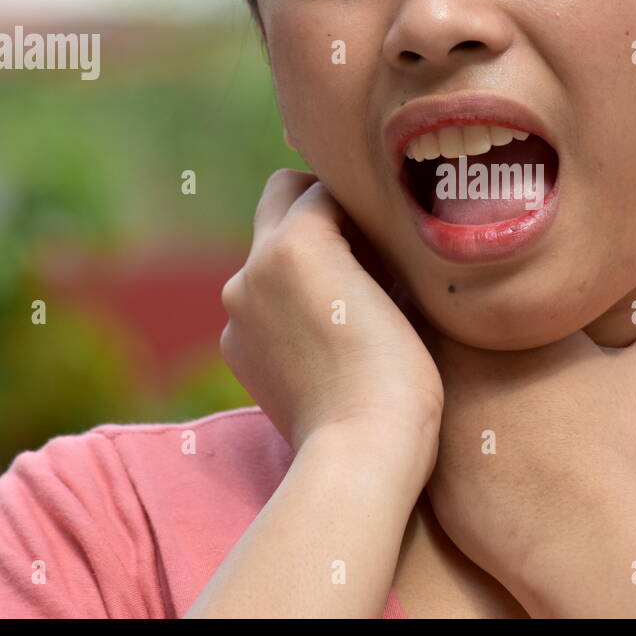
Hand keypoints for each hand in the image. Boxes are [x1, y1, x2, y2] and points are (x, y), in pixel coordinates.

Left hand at [220, 170, 442, 461]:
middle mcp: (252, 266)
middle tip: (362, 236)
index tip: (388, 220)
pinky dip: (286, 302)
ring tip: (349, 292)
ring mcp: (237, 309)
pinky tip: (325, 333)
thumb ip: (371, 240)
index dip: (363, 199)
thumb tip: (366, 223)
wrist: (360, 450)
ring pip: (269, 252)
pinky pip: (261, 300)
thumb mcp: (396, 284)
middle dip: (317, 206)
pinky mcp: (236, 347)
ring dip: (302, 257)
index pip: (328, 185)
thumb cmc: (399, 370)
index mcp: (293, 240)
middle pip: (281, 195)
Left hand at [418, 241, 635, 582]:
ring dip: (420, 382)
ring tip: (445, 399)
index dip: (469, 295)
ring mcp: (436, 418)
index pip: (460, 289)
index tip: (484, 307)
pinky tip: (447, 448)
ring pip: (409, 381)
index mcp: (506, 330)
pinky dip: (421, 437)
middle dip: (436, 333)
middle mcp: (457, 365)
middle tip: (464, 351)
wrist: (584, 538)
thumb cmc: (620, 451)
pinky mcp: (425, 467)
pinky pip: (410, 439)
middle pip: (425, 329)